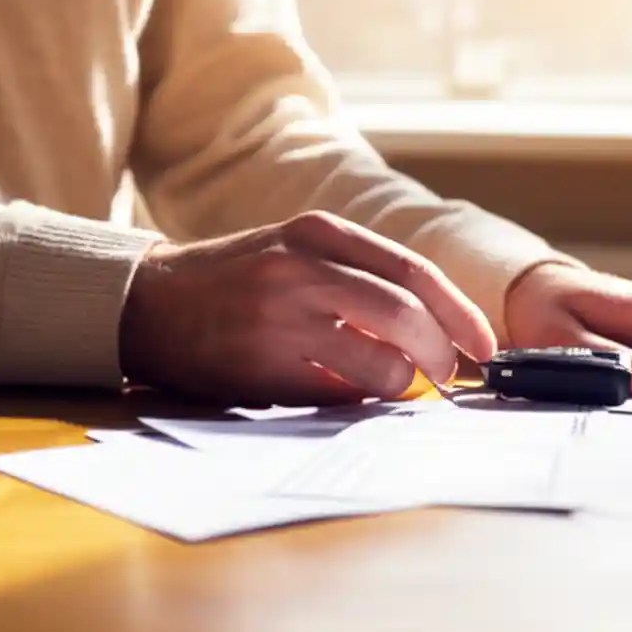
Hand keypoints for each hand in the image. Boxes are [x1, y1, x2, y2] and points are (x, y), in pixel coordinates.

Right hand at [119, 211, 495, 404]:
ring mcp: (280, 319)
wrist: (148, 302)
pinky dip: (357, 399)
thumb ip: (360, 276)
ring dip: (400, 382)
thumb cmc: (239, 280)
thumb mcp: (297, 251)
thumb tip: (440, 328)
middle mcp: (301, 269)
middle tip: (449, 374)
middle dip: (442, 353)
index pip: (413, 272)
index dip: (459, 313)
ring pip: (382, 363)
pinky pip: (339, 395)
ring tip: (388, 381)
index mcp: (318, 232)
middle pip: (407, 316)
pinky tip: (343, 389)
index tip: (483, 343)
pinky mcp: (261, 368)